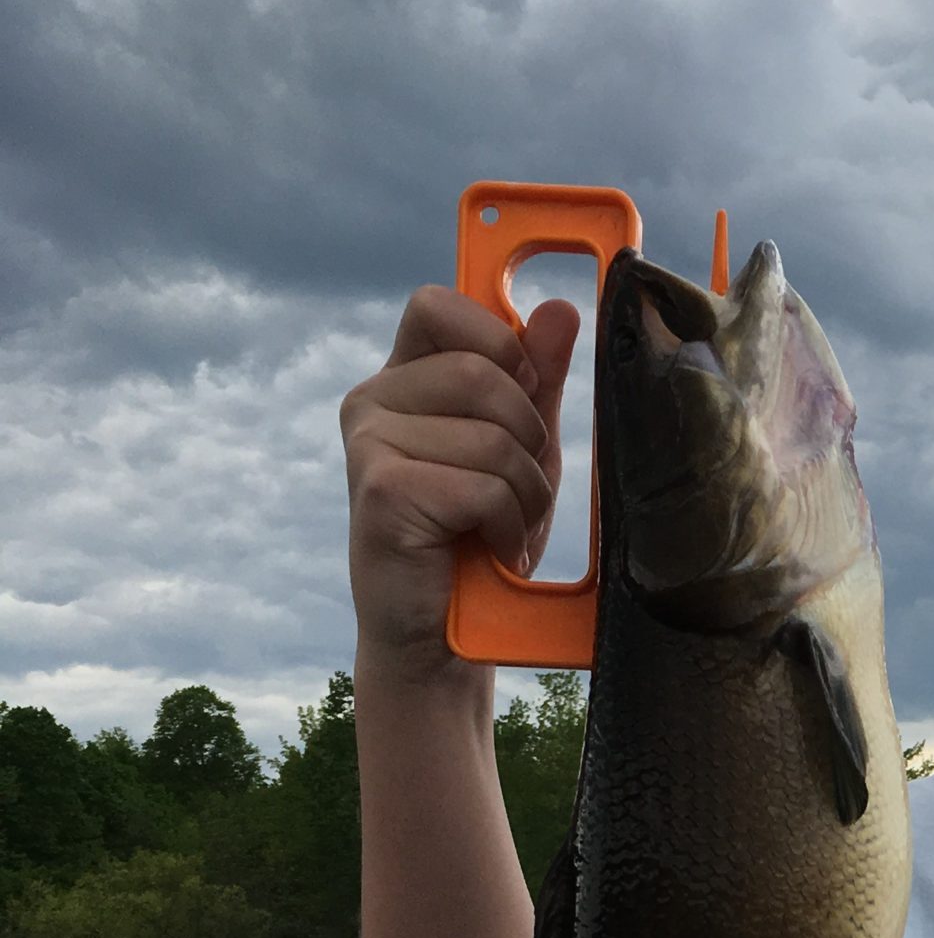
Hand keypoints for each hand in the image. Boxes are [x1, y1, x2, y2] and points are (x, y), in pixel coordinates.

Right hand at [342, 286, 578, 669]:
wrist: (441, 633)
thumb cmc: (480, 536)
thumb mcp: (522, 449)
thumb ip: (538, 380)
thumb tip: (560, 308)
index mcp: (403, 377)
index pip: (438, 304)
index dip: (496, 340)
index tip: (521, 392)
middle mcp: (372, 400)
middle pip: (484, 372)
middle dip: (529, 439)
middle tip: (515, 491)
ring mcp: (368, 443)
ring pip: (491, 434)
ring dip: (524, 493)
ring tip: (503, 526)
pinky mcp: (382, 490)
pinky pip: (482, 485)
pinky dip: (506, 524)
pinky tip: (488, 548)